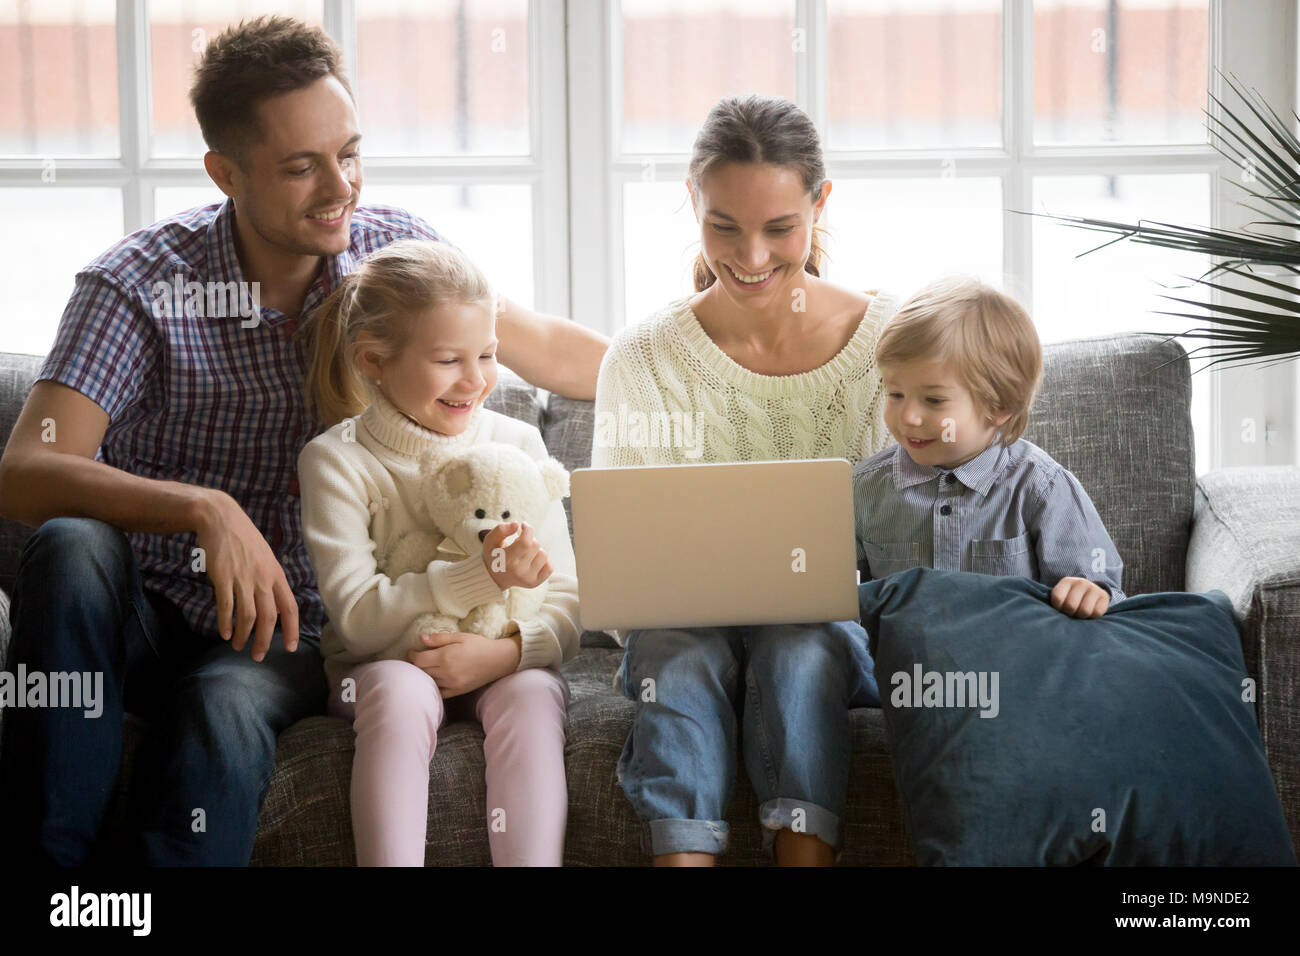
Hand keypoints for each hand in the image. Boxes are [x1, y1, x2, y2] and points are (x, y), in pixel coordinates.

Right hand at [194, 489, 298, 660]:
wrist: (220, 518)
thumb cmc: (243, 539)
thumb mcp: (265, 558)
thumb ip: (270, 581)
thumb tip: (273, 605)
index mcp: (276, 574)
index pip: (290, 607)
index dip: (292, 629)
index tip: (290, 647)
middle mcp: (263, 578)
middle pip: (269, 618)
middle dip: (264, 641)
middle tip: (258, 656)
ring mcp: (243, 578)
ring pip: (248, 616)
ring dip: (244, 636)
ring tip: (238, 646)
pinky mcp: (223, 577)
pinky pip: (227, 606)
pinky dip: (226, 623)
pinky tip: (224, 633)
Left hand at [405, 631, 519, 697]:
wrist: (498, 660)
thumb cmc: (479, 645)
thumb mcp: (460, 637)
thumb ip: (439, 638)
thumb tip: (421, 639)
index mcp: (445, 656)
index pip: (418, 660)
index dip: (411, 655)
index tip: (412, 651)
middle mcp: (446, 672)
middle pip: (421, 671)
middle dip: (415, 664)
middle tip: (414, 659)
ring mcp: (451, 683)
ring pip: (428, 681)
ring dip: (422, 675)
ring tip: (422, 668)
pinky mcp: (457, 691)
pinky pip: (438, 692)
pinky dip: (432, 687)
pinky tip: (431, 681)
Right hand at [480, 521, 552, 590]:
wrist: (494, 578)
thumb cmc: (494, 556)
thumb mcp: (490, 541)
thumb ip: (500, 530)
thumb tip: (516, 524)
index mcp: (506, 561)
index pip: (526, 541)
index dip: (528, 529)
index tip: (523, 526)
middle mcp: (518, 571)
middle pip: (536, 545)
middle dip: (530, 540)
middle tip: (520, 544)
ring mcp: (528, 579)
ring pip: (544, 555)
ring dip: (536, 550)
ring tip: (525, 554)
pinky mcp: (535, 582)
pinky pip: (549, 567)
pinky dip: (544, 561)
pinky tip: (532, 561)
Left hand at [1050, 577, 1109, 618]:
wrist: (1090, 592)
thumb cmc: (1070, 598)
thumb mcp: (1061, 597)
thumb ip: (1056, 603)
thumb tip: (1051, 617)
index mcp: (1066, 582)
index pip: (1057, 598)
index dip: (1058, 608)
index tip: (1060, 609)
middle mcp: (1080, 582)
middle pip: (1071, 606)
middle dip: (1070, 613)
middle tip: (1071, 612)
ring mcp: (1093, 588)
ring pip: (1084, 611)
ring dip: (1081, 616)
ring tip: (1079, 613)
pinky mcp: (1104, 596)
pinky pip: (1097, 613)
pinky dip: (1092, 617)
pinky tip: (1090, 612)